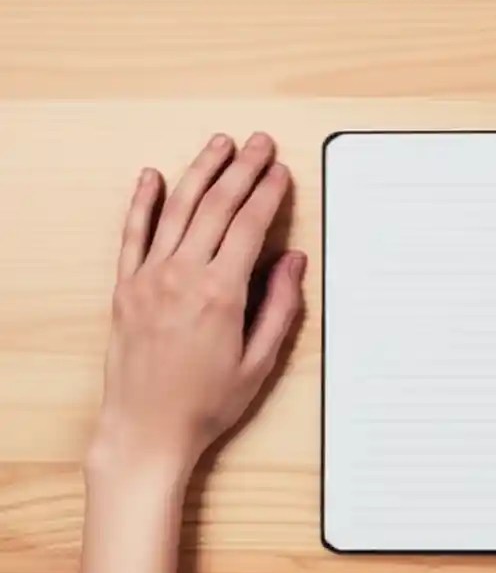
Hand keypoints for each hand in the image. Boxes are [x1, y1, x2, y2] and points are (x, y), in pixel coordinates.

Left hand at [89, 133, 305, 490]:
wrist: (146, 429)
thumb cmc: (206, 403)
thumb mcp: (260, 361)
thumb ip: (279, 306)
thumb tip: (292, 261)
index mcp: (221, 293)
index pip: (250, 226)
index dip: (268, 193)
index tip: (280, 170)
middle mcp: (183, 276)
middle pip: (217, 207)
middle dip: (242, 169)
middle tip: (259, 143)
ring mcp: (149, 278)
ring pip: (178, 209)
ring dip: (201, 171)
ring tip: (219, 145)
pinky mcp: (126, 287)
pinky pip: (134, 233)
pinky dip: (143, 202)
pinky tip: (153, 177)